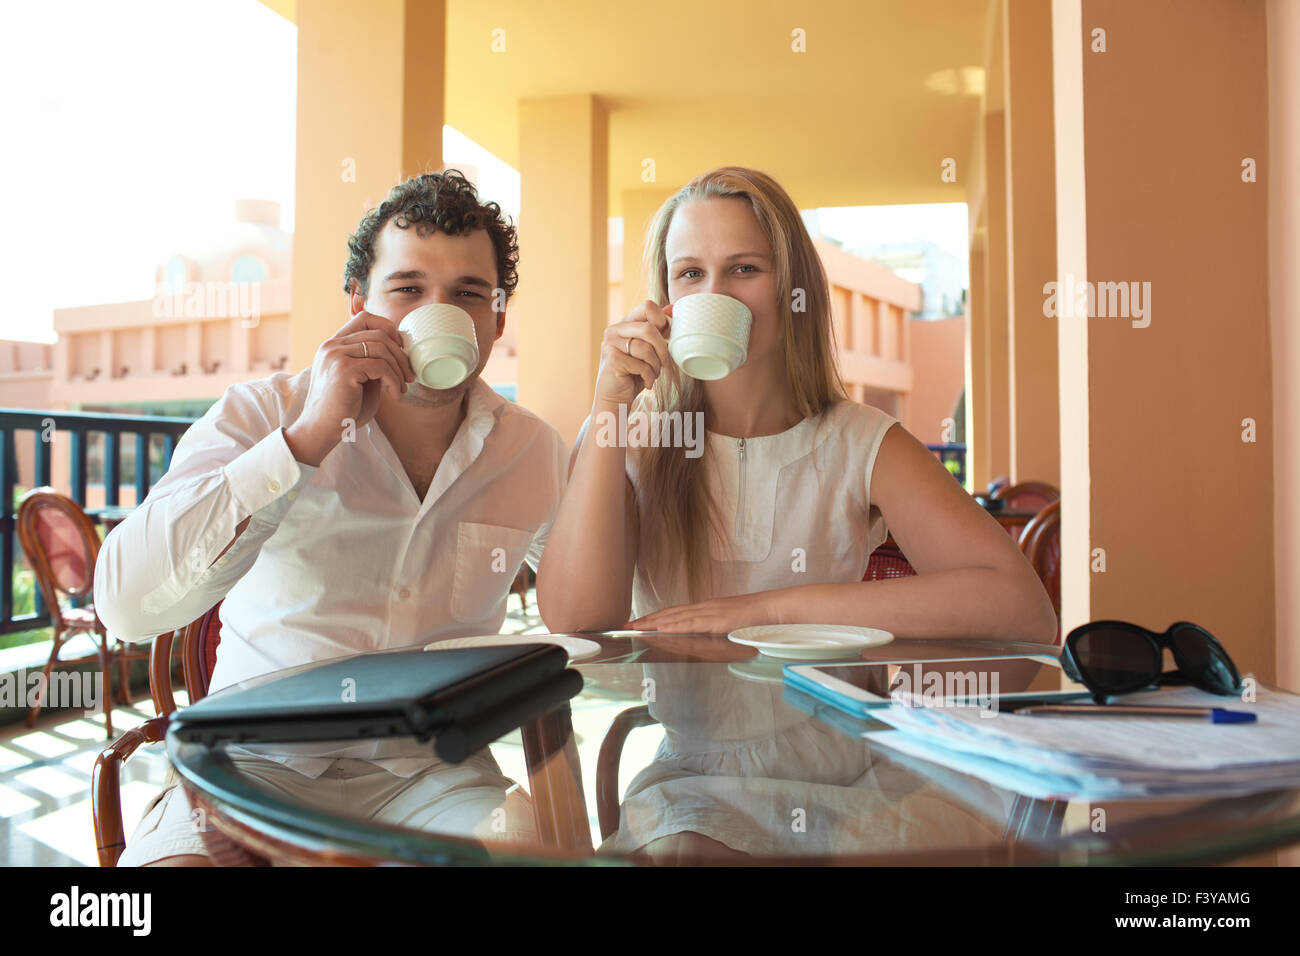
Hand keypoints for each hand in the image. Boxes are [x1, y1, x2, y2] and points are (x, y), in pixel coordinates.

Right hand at [284, 311, 415, 464]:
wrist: (321, 431)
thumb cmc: (344, 409)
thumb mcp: (360, 379)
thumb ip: (372, 361)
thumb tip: (399, 348)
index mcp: (334, 344)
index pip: (364, 318)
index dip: (388, 327)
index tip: (401, 347)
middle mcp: (332, 345)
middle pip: (378, 333)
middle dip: (400, 355)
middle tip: (409, 376)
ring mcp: (336, 355)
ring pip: (382, 348)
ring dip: (399, 370)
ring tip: (402, 388)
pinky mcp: (344, 370)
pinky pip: (381, 367)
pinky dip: (394, 381)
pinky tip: (395, 395)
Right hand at [593, 300, 671, 406]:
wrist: (616, 398)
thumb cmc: (634, 373)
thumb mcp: (649, 349)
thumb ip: (658, 329)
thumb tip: (672, 308)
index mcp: (625, 323)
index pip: (648, 306)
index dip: (662, 321)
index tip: (665, 338)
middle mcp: (615, 330)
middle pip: (649, 328)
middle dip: (663, 349)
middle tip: (665, 363)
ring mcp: (611, 344)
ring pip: (646, 348)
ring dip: (656, 366)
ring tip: (653, 374)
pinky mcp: (612, 359)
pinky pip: (641, 365)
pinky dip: (649, 376)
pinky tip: (646, 382)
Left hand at [628, 590, 783, 634]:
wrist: (771, 609)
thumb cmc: (753, 618)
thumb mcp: (728, 624)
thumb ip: (713, 629)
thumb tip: (700, 637)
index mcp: (705, 608)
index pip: (673, 612)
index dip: (654, 617)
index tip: (636, 622)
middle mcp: (703, 607)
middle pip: (668, 613)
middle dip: (645, 620)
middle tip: (624, 626)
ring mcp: (709, 612)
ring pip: (675, 617)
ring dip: (653, 622)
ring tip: (635, 627)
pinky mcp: (717, 620)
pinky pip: (691, 624)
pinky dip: (674, 626)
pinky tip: (661, 629)